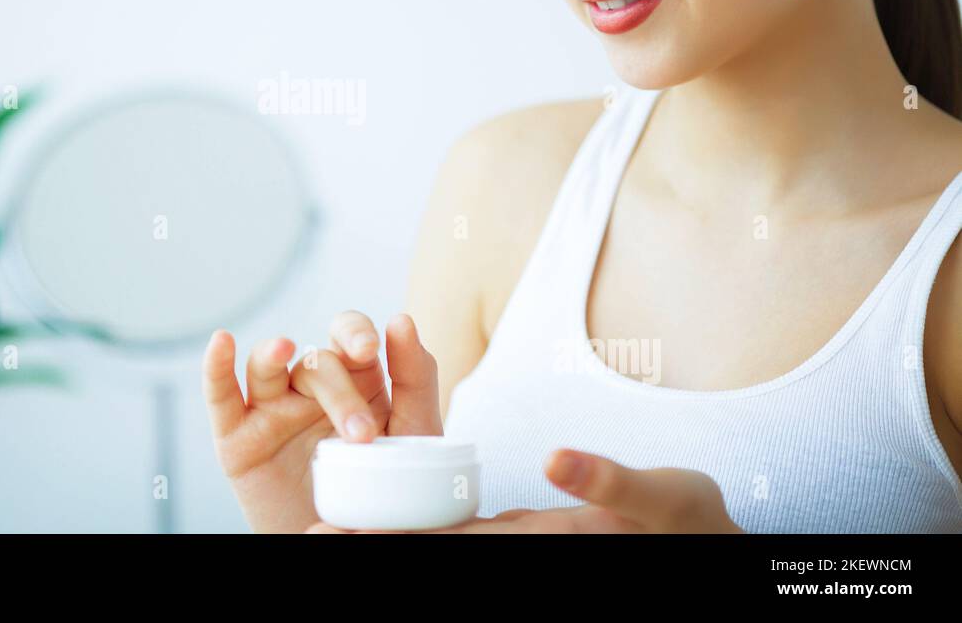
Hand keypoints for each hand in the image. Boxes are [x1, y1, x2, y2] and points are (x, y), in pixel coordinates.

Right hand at [203, 311, 442, 533]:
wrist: (350, 541)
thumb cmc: (385, 491)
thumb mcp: (412, 436)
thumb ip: (415, 380)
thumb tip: (402, 321)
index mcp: (355, 381)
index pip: (349, 336)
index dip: (354, 332)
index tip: (369, 348)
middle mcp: (310, 389)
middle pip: (316, 362)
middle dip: (340, 393)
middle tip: (362, 436)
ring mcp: (272, 410)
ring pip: (266, 366)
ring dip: (272, 354)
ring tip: (284, 349)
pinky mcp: (238, 438)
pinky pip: (222, 396)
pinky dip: (216, 367)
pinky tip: (222, 342)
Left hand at [306, 448, 744, 532]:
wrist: (702, 535)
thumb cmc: (686, 520)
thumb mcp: (656, 496)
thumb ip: (606, 480)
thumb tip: (560, 461)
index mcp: (528, 538)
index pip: (443, 539)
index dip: (385, 534)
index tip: (325, 533)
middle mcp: (508, 543)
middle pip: (424, 538)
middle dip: (366, 537)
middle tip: (301, 533)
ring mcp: (510, 539)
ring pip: (435, 531)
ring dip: (385, 525)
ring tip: (324, 523)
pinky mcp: (517, 530)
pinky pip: (458, 521)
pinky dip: (418, 513)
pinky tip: (387, 498)